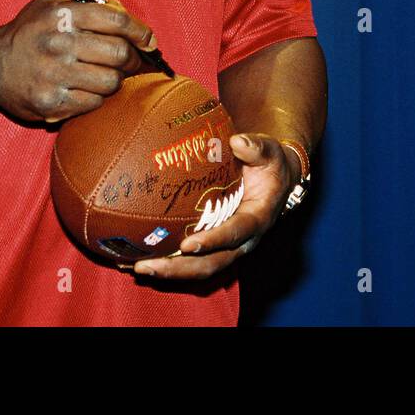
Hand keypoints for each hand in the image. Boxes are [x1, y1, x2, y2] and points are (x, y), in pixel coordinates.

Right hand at [0, 0, 157, 122]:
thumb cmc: (27, 33)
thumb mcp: (50, 6)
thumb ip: (84, 6)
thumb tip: (123, 15)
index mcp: (63, 16)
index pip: (116, 20)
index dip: (140, 31)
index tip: (148, 40)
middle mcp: (59, 43)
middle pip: (119, 53)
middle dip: (132, 59)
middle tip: (131, 62)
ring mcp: (55, 75)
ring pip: (110, 82)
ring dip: (114, 80)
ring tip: (106, 76)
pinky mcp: (51, 102)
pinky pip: (93, 103)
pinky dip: (97, 98)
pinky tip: (87, 90)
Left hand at [132, 132, 299, 279]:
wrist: (276, 181)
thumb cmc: (269, 164)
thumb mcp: (269, 152)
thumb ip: (256, 147)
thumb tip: (237, 141)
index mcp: (257, 219)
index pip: (235, 234)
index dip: (212, 242)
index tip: (187, 245)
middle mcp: (243, 240)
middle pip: (212, 263)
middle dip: (180, 269)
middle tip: (149, 266)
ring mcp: (227, 247)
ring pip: (199, 268)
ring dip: (169, 272)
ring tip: (138, 268)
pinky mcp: (214, 246)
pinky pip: (192, 261)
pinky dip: (167, 263)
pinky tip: (139, 260)